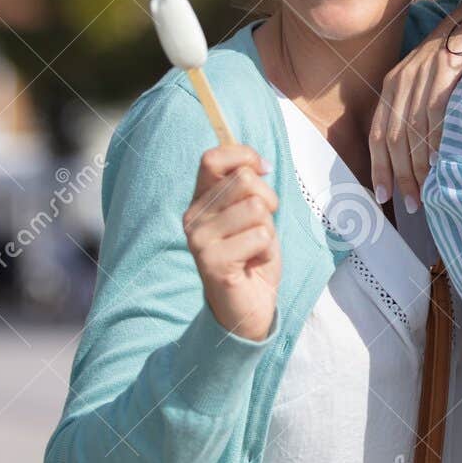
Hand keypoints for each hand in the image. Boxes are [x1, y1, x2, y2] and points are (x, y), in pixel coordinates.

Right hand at [183, 143, 280, 340]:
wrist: (248, 306)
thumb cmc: (253, 255)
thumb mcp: (252, 212)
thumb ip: (248, 186)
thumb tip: (258, 163)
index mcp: (200, 200)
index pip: (212, 159)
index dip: (244, 156)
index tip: (263, 169)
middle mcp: (193, 217)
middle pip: (244, 180)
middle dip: (268, 199)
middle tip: (262, 225)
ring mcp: (199, 240)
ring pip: (256, 208)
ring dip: (268, 229)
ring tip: (255, 248)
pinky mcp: (212, 262)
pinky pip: (260, 237)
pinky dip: (267, 251)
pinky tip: (253, 264)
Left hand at [369, 0, 461, 211]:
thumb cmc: (457, 55)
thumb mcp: (427, 80)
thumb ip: (416, 109)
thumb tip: (417, 155)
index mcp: (393, 83)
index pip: (377, 132)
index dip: (379, 167)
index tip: (383, 195)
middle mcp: (402, 79)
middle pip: (393, 138)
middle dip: (399, 175)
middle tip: (410, 203)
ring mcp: (423, 75)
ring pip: (413, 131)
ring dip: (418, 168)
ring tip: (426, 194)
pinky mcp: (445, 71)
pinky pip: (436, 115)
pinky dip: (437, 143)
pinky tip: (441, 164)